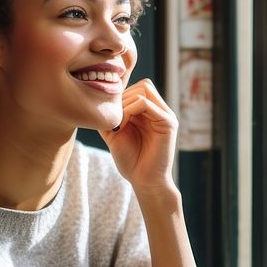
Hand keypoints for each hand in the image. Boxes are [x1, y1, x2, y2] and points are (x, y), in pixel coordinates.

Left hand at [99, 79, 177, 196]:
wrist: (144, 182)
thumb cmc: (131, 161)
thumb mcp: (114, 134)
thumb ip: (111, 116)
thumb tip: (98, 98)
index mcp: (150, 113)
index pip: (137, 88)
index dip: (121, 96)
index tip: (110, 117)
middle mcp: (160, 111)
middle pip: (142, 85)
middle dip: (123, 98)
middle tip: (113, 119)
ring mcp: (166, 115)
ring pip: (144, 89)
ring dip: (126, 103)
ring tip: (118, 124)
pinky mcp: (168, 123)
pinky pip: (146, 103)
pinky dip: (130, 111)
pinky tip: (122, 126)